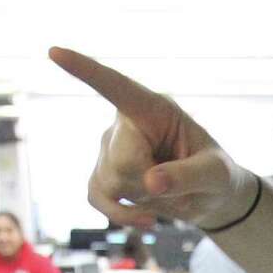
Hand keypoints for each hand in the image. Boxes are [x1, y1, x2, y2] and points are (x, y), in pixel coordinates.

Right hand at [49, 46, 257, 230]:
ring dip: (143, 198)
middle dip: (149, 181)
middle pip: (120, 160)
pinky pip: (96, 198)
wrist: (210, 198)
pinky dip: (121, 215)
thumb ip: (187, 176)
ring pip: (110, 183)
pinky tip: (146, 220)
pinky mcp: (103, 176)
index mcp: (153, 108)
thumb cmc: (217, 176)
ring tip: (168, 190)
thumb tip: (149, 183)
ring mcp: (109, 149)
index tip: (54, 52)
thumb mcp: (215, 175)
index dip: (85, 70)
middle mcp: (124, 123)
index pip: (115, 86)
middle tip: (178, 181)